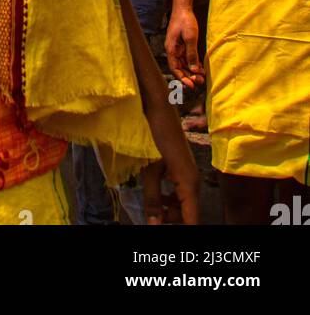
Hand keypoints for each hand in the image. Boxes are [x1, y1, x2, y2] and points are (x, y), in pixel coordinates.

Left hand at [142, 97, 200, 224]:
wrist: (158, 108)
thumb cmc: (153, 137)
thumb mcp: (150, 171)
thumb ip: (153, 200)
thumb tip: (153, 226)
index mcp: (189, 184)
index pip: (192, 220)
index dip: (183, 230)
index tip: (170, 236)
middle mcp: (193, 181)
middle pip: (187, 213)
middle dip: (171, 219)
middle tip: (151, 218)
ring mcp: (188, 174)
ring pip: (183, 203)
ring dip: (169, 209)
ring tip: (152, 208)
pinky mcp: (181, 168)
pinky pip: (179, 191)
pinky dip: (169, 197)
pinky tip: (156, 194)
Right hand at [165, 4, 204, 91]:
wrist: (183, 7)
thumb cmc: (185, 21)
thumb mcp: (190, 38)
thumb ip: (191, 54)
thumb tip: (193, 69)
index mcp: (171, 48)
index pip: (174, 68)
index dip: (182, 78)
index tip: (191, 85)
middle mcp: (172, 49)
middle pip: (179, 67)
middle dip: (189, 76)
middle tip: (200, 82)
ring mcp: (177, 46)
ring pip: (183, 63)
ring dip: (191, 70)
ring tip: (202, 77)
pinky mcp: (182, 43)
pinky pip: (186, 57)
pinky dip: (193, 63)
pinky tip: (200, 68)